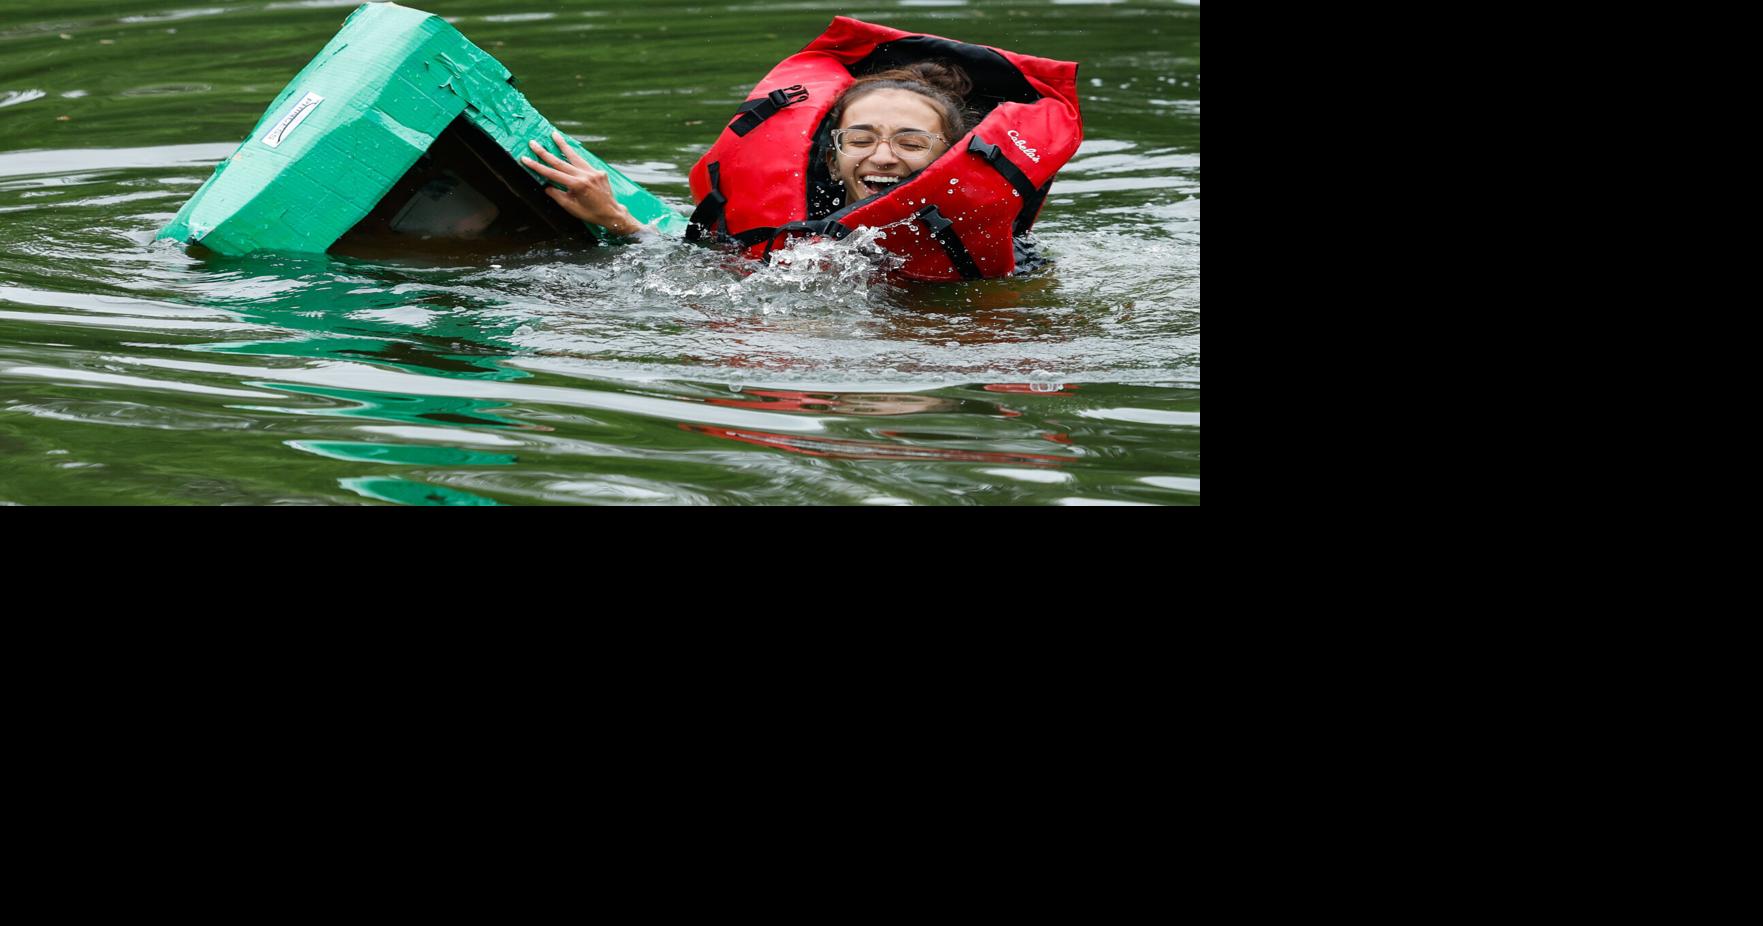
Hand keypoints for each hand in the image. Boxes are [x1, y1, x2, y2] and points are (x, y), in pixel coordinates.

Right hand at [520, 130, 644, 235]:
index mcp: (577, 185)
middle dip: (545, 152)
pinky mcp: (599, 171)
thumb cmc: (590, 213)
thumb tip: (546, 186)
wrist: (612, 214)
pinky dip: (576, 157)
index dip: (537, 166)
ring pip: (575, 156)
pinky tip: (569, 150)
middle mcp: (585, 175)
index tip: (525, 158)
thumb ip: (557, 195)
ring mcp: (593, 172)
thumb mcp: (571, 207)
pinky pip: (584, 163)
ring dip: (563, 145)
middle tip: (533, 143)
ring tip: (554, 135)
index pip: (553, 173)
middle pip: (561, 161)